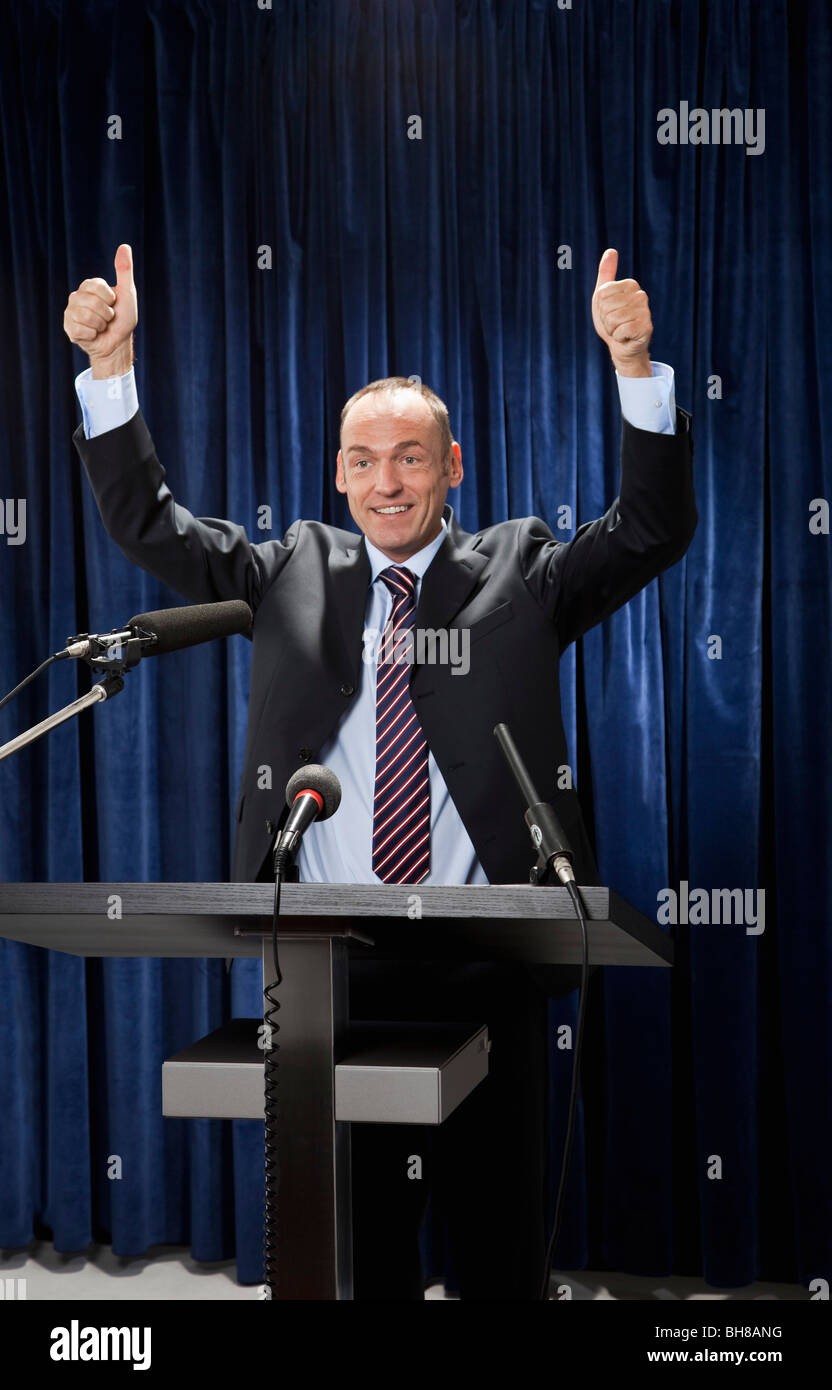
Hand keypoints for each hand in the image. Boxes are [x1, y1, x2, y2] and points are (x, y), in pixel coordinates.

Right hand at [63, 243, 137, 376]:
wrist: (118, 344)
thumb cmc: (123, 318)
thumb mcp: (128, 293)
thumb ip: (125, 270)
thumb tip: (124, 246)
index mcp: (89, 286)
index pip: (97, 287)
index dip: (110, 299)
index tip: (113, 303)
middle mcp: (77, 296)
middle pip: (91, 303)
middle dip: (106, 314)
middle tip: (108, 318)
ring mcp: (71, 312)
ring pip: (85, 316)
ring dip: (100, 325)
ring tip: (101, 326)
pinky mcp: (68, 328)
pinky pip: (80, 330)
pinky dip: (92, 335)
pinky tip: (93, 334)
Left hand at [591, 248, 652, 375]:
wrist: (621, 346)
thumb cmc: (611, 320)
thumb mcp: (603, 295)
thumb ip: (606, 273)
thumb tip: (611, 250)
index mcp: (630, 284)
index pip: (602, 293)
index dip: (601, 307)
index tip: (609, 312)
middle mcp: (640, 295)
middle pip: (606, 306)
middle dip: (605, 319)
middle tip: (615, 323)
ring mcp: (645, 311)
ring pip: (613, 319)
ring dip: (612, 329)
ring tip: (620, 330)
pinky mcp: (646, 327)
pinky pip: (621, 331)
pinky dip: (618, 337)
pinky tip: (625, 337)